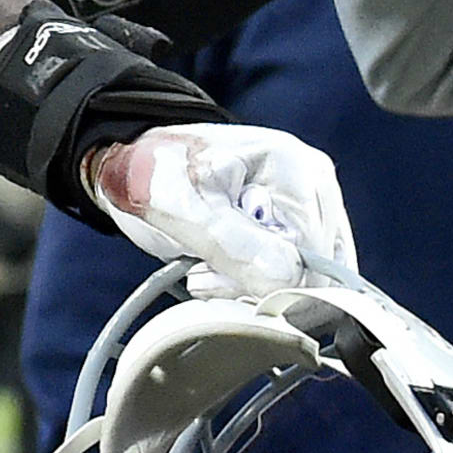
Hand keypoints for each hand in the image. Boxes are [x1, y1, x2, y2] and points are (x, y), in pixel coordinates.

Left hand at [83, 123, 357, 294]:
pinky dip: (259, 284)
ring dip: (253, 286)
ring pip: (310, 279)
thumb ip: (236, 247)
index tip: (208, 274)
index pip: (312, 254)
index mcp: (294, 166)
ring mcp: (312, 204)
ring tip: (208, 268)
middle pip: (315, 270)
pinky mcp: (300, 225)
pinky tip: (222, 271)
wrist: (136, 167)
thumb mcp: (184, 211)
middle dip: (255, 282)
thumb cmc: (154, 177)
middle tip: (202, 270)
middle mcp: (315, 183)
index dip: (266, 280)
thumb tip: (288, 284)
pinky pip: (300, 276)